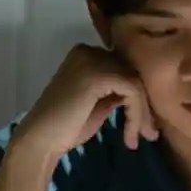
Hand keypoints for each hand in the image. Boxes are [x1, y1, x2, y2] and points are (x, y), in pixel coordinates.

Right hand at [14, 44, 158, 157]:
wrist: (41, 139)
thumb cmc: (66, 127)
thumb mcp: (99, 104)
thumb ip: (117, 92)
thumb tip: (144, 94)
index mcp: (87, 54)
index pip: (125, 70)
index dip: (139, 99)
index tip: (143, 127)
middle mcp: (90, 51)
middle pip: (133, 74)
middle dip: (144, 108)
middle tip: (148, 135)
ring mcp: (93, 60)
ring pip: (135, 83)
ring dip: (141, 115)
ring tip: (136, 140)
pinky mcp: (98, 75)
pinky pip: (132, 91)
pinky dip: (136, 115)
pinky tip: (129, 135)